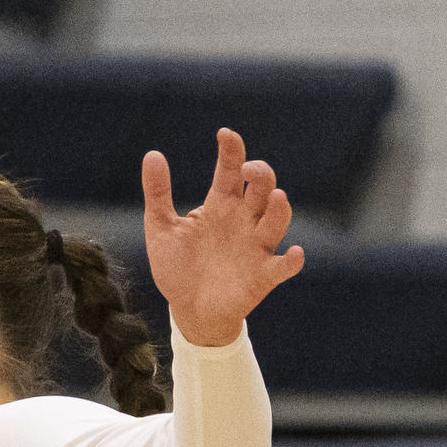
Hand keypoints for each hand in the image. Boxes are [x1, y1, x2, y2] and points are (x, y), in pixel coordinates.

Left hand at [140, 127, 302, 348]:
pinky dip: (292, 260)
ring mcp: (256, 246)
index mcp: (221, 205)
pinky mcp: (263, 275)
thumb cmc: (177, 269)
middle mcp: (244, 220)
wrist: (187, 312)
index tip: (225, 135)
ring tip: (277, 197)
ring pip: (277, 220)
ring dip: (280, 209)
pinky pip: (282, 266)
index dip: (232, 151)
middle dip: (260, 174)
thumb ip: (157, 193)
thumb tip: (152, 154)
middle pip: (262, 188)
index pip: (231, 171)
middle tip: (248, 169)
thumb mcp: (161, 229)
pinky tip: (293, 253)